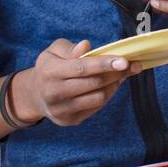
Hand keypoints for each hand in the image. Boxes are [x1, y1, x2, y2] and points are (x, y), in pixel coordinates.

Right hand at [14, 39, 142, 126]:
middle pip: (94, 83)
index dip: (104, 64)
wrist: (35, 95)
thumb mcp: (54, 51)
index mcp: (49, 72)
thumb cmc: (50, 67)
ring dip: (114, 85)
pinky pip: (96, 108)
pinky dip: (107, 95)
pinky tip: (111, 85)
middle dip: (117, 73)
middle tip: (133, 65)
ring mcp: (61, 110)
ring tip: (121, 74)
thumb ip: (70, 48)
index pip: (82, 68)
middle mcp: (54, 93)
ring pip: (98, 98)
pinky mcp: (69, 120)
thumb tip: (86, 46)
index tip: (124, 61)